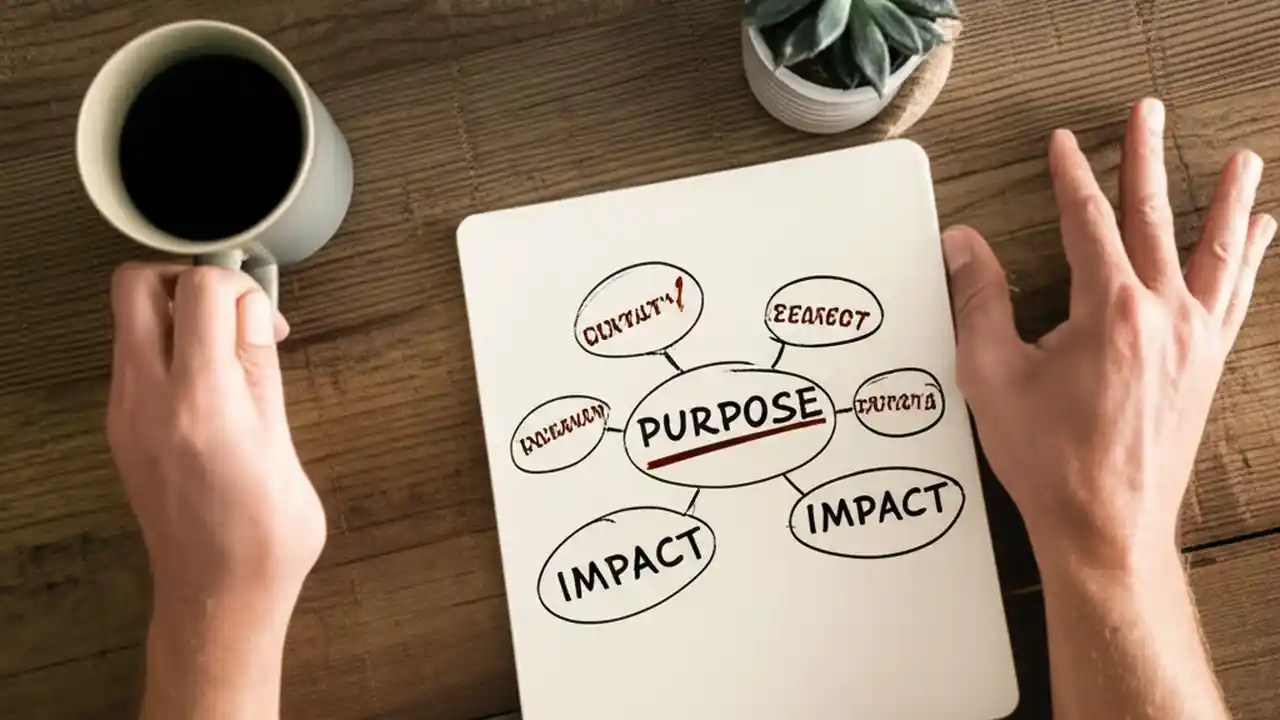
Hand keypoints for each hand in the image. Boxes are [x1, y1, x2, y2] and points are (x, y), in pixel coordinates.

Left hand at [107, 263, 324, 627]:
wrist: (218, 594)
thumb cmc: (264, 534)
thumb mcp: (280, 442)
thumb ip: (260, 367)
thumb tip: (252, 309)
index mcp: (200, 401)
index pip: (200, 291)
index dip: (241, 287)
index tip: (267, 318)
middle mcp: (147, 400)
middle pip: (135, 286)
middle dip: (186, 279)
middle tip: (231, 309)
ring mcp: (125, 414)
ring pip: (129, 321)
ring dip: (176, 314)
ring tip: (230, 351)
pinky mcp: (122, 430)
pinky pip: (132, 359)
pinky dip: (168, 347)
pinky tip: (213, 384)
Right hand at [943, 98, 1273, 572]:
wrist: (1104, 526)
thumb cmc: (1050, 460)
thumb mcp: (991, 376)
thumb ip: (977, 301)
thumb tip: (962, 245)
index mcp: (1109, 311)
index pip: (1088, 221)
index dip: (1072, 176)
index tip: (1064, 143)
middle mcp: (1163, 315)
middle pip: (1155, 218)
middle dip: (1146, 159)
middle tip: (1148, 113)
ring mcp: (1194, 339)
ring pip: (1215, 251)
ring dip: (1225, 201)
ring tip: (1242, 163)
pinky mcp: (1206, 365)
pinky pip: (1234, 296)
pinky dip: (1247, 260)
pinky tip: (1256, 239)